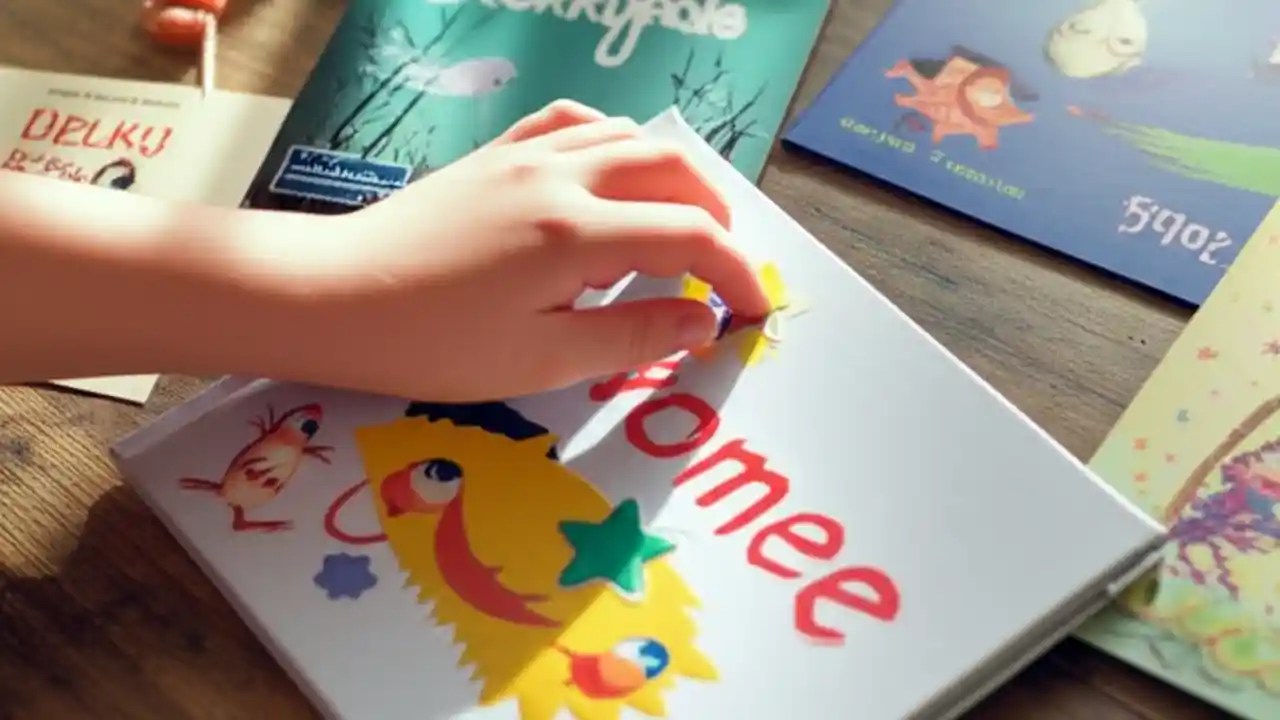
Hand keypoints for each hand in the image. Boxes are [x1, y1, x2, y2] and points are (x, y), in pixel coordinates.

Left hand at [269, 100, 770, 401]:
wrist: (333, 297)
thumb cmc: (432, 343)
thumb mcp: (539, 360)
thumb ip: (630, 337)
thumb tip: (699, 321)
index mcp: (576, 234)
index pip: (689, 236)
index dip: (734, 272)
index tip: (751, 310)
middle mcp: (560, 177)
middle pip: (671, 170)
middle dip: (715, 216)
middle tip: (721, 271)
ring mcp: (525, 157)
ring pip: (629, 138)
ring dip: (672, 177)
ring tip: (679, 226)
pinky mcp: (495, 155)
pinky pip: (574, 124)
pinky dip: (615, 144)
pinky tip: (612, 176)